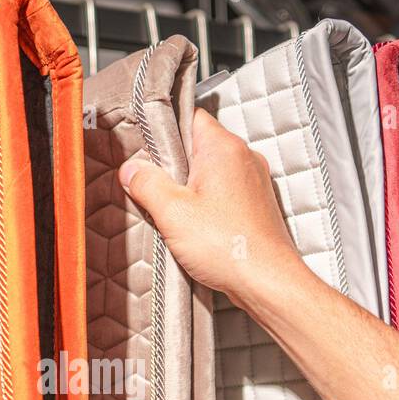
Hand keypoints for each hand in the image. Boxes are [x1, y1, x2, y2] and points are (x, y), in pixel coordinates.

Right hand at [117, 107, 302, 305]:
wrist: (267, 281)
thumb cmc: (227, 245)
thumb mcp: (172, 212)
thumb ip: (146, 184)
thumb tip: (131, 169)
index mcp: (223, 148)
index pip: (191, 118)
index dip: (165, 131)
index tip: (146, 150)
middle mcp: (244, 157)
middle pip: (200, 146)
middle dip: (175, 166)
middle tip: (156, 189)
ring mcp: (255, 181)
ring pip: (213, 172)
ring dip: (192, 188)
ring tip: (176, 213)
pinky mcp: (258, 204)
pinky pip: (227, 193)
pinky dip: (210, 204)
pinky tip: (198, 228)